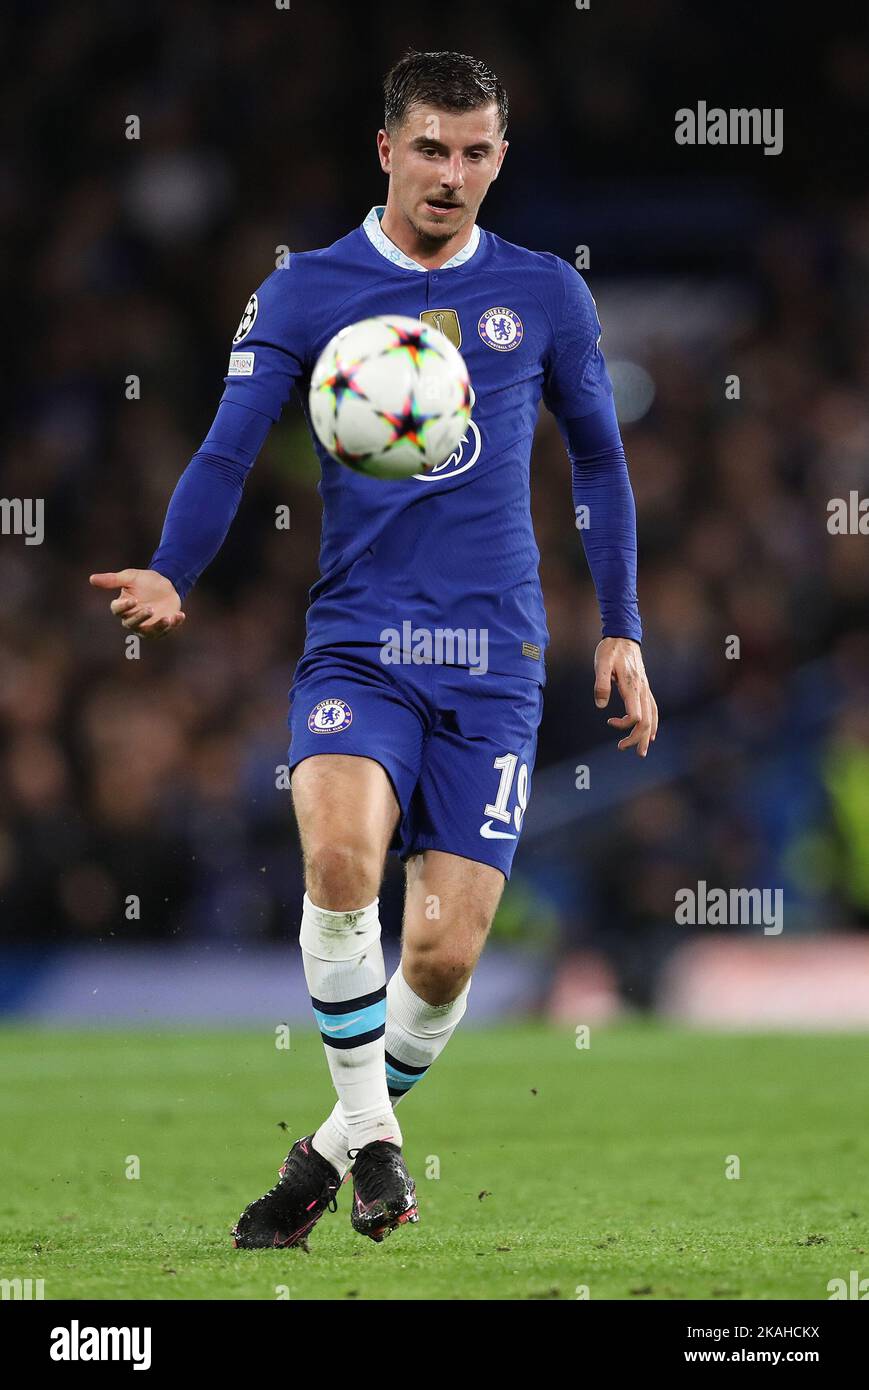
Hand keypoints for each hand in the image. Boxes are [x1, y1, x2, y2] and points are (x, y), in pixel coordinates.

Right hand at [89, 568, 185, 637]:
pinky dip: (173, 624)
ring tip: (168, 619)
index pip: (118, 610)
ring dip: (159, 627)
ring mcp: (148, 626)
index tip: (134, 600)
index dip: (124, 606)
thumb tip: (91, 579)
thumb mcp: (130, 577)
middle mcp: (133, 619)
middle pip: (132, 623)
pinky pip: (166, 630)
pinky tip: (179, 615)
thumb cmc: (145, 580)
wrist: (166, 583)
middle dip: (141, 617)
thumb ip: (113, 579)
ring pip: (149, 632)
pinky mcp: (162, 628)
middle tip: (150, 608)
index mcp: (123, 606)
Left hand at [594, 637, 657, 756]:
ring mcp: (645, 689)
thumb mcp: (601, 664)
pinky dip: (653, 724)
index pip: (635, 715)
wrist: (623, 635)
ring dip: (646, 735)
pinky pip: (653, 709)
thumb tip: (600, 705)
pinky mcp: (644, 688)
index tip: (609, 721)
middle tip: (622, 748)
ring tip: (640, 751)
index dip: (624, 725)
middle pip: (646, 721)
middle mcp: (642, 690)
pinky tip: (651, 734)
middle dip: (636, 738)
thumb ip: (601, 684)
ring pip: (652, 717)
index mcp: (632, 687)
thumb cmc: (610, 650)